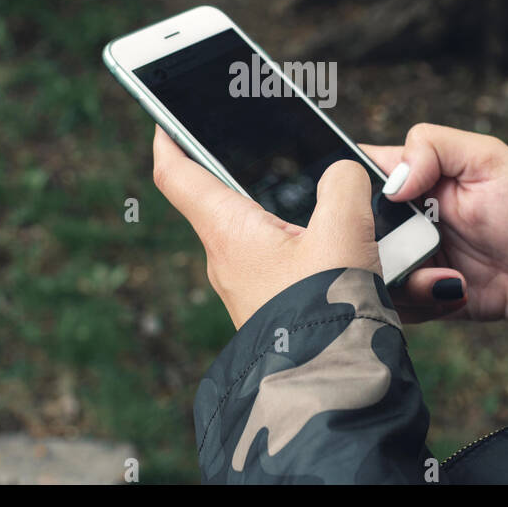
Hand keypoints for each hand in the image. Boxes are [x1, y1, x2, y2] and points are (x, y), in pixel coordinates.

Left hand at [152, 126, 400, 328]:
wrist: (329, 389)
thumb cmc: (326, 311)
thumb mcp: (344, 230)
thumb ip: (343, 184)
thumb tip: (340, 174)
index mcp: (227, 230)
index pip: (177, 174)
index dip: (167, 138)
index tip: (163, 117)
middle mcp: (225, 259)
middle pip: (220, 199)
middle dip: (237, 170)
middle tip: (256, 142)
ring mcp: (246, 287)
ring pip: (254, 233)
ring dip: (275, 210)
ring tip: (315, 193)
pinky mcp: (270, 307)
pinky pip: (276, 261)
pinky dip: (295, 241)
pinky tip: (331, 243)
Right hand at [363, 123, 507, 323]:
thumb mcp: (488, 159)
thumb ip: (433, 147)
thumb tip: (390, 180)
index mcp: (412, 177)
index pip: (353, 174)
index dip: (342, 188)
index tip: (353, 206)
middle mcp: (402, 219)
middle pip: (351, 232)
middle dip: (373, 247)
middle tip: (410, 250)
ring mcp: (409, 259)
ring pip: (367, 273)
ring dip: (402, 280)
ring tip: (448, 276)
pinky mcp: (421, 296)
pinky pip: (392, 305)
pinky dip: (417, 304)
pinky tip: (452, 294)